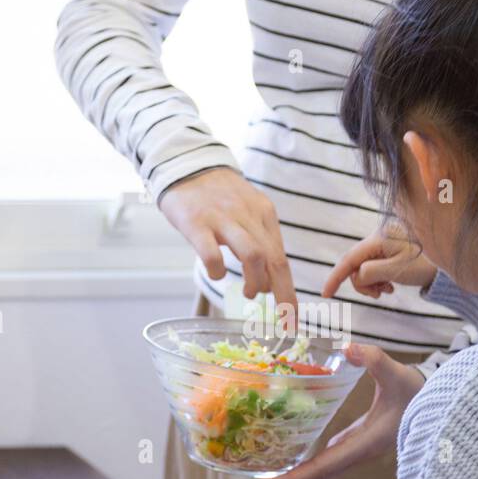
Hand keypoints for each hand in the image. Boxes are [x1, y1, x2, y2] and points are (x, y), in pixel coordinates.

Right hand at [160, 167, 297, 315]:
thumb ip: (259, 239)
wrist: (185, 161)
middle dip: (282, 295)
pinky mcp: (196, 222)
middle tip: (281, 317)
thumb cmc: (216, 195)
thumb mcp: (246, 210)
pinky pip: (212, 253)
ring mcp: (222, 219)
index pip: (282, 258)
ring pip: (253, 255)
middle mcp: (248, 216)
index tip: (292, 316)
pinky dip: (218, 271)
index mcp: (263, 214)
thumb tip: (268, 281)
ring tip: (249, 294)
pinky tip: (217, 274)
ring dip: (255, 282)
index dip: (289, 291)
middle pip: (274, 260)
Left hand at [255, 343, 424, 478]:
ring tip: (266, 469)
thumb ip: (374, 359)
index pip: (320, 469)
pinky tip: (290, 452)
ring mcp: (356, 453)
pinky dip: (307, 467)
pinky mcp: (356, 446)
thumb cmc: (416, 390)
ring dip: (295, 478)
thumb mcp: (395, 373)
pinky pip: (327, 465)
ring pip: (322, 478)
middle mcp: (357, 455)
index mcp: (363, 445)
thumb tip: (350, 347)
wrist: (435, 402)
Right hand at [322, 221, 435, 299]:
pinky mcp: (387, 251)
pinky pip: (373, 268)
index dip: (335, 277)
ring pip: (364, 269)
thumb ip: (371, 272)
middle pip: (355, 266)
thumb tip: (357, 276)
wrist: (446, 264)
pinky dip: (378, 280)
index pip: (349, 259)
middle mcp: (376, 239)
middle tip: (381, 294)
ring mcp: (382, 244)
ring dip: (372, 283)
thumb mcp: (397, 270)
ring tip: (389, 289)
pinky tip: (391, 285)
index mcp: (377, 239)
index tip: (326, 295)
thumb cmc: (425, 264)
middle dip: (363, 284)